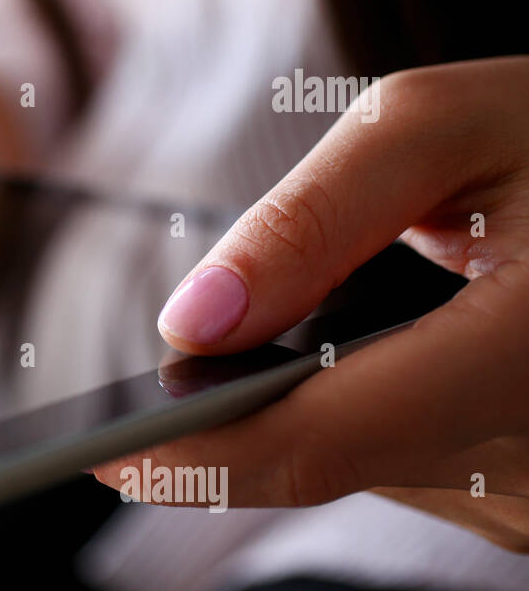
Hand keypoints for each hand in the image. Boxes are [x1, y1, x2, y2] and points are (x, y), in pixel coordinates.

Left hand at [93, 56, 528, 551]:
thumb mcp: (448, 126)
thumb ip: (310, 220)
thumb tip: (192, 322)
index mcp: (528, 354)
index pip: (321, 441)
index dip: (199, 453)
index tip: (105, 453)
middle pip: (325, 455)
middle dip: (253, 398)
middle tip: (227, 334)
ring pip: (360, 465)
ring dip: (321, 393)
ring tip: (356, 308)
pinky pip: (407, 465)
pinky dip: (372, 406)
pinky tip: (397, 345)